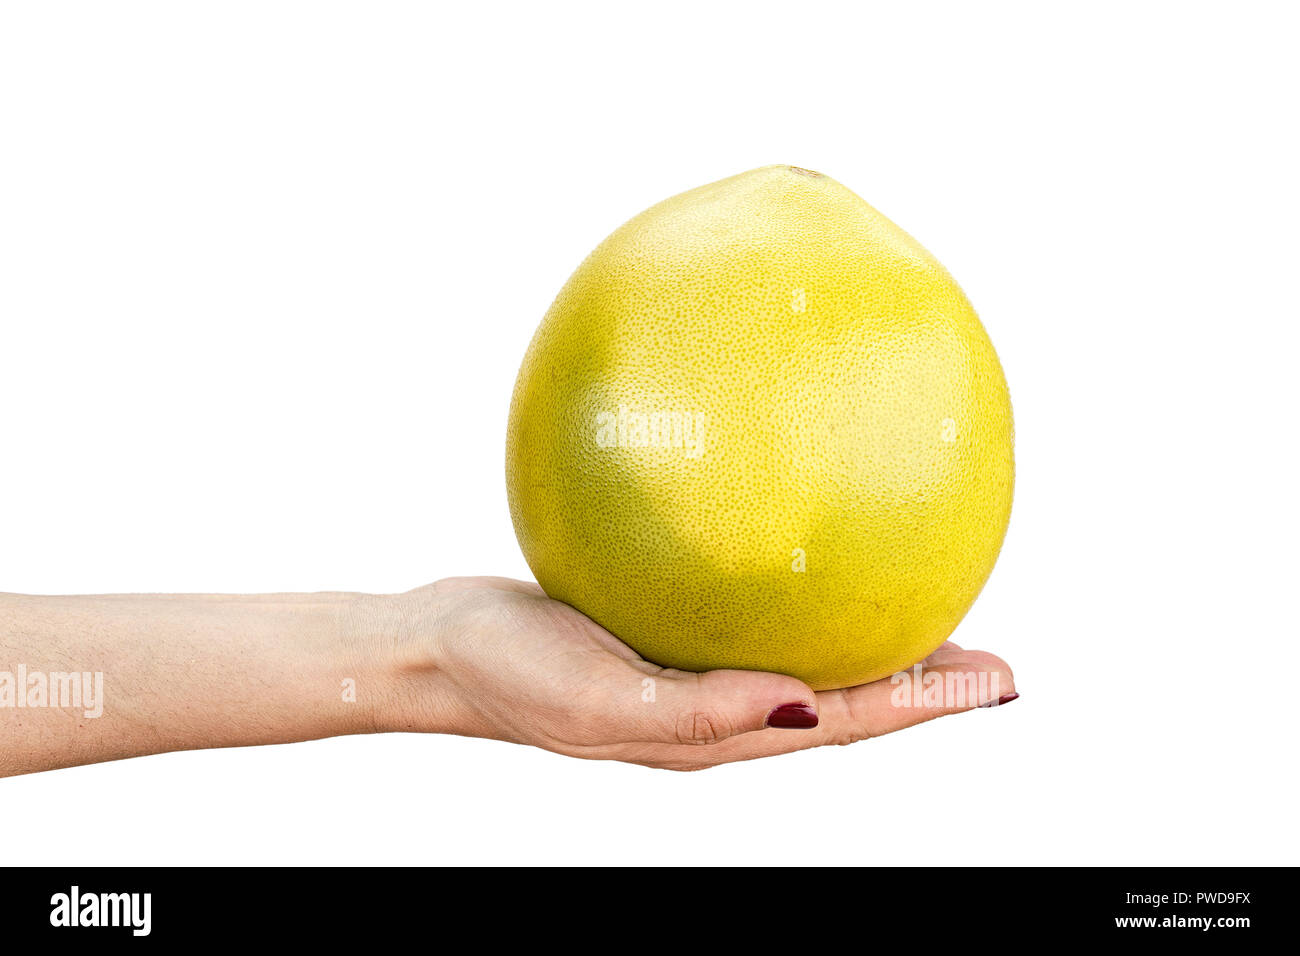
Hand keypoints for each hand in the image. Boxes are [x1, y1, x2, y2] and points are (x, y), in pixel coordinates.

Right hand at [372, 576, 1017, 770]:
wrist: (440, 648)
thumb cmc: (507, 674)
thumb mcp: (597, 698)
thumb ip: (696, 708)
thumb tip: (804, 709)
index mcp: (713, 737)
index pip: (844, 725)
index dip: (925, 707)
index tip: (997, 683)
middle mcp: (719, 715)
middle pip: (846, 705)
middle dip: (925, 689)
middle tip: (995, 662)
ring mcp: (694, 678)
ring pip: (810, 668)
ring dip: (877, 656)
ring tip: (933, 625)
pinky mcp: (668, 642)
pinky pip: (757, 626)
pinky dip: (807, 610)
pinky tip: (808, 571)